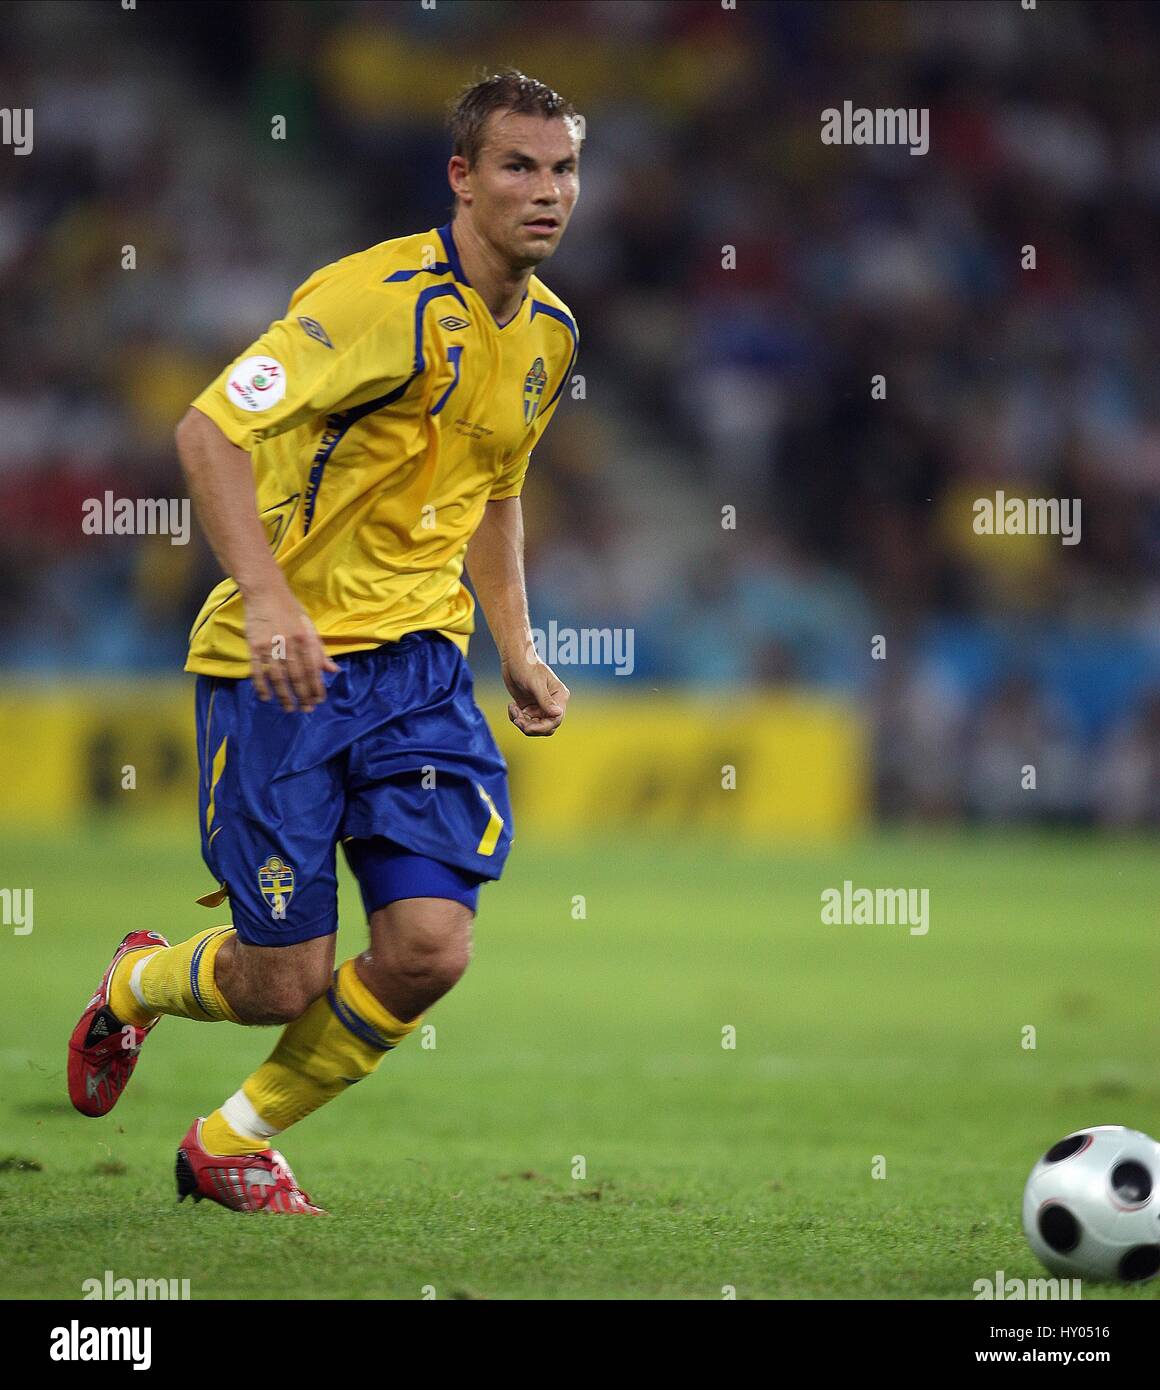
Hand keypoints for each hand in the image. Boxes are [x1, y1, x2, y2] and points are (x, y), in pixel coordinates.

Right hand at [244, 584, 338, 712]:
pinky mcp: (253, 646)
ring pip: (278, 677)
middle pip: (297, 676)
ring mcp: (269, 646)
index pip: (313, 669)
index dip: (316, 687)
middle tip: (306, 710)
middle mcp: (289, 644)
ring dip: (284, 696)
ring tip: (289, 708)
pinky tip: (267, 697)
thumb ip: (320, 650)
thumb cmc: (290, 610)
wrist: (265, 592)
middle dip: (303, 696)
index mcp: (305, 639)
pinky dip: (261, 686)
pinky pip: (257, 671)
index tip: (319, 700)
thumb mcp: (309, 627)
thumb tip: (334, 670)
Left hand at [503, 651, 569, 735]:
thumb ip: (546, 700)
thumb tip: (558, 714)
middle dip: (531, 726)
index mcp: (559, 696)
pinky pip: (525, 721)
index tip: (527, 727)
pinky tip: (511, 706)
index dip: (542, 727)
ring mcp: (540, 706)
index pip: (556, 719)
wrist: (513, 659)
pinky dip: (516, 717)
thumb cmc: (527, 666)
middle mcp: (552, 703)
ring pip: (535, 726)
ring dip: (522, 722)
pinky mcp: (529, 707)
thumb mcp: (536, 684)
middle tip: (517, 719)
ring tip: (513, 708)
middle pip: (546, 727)